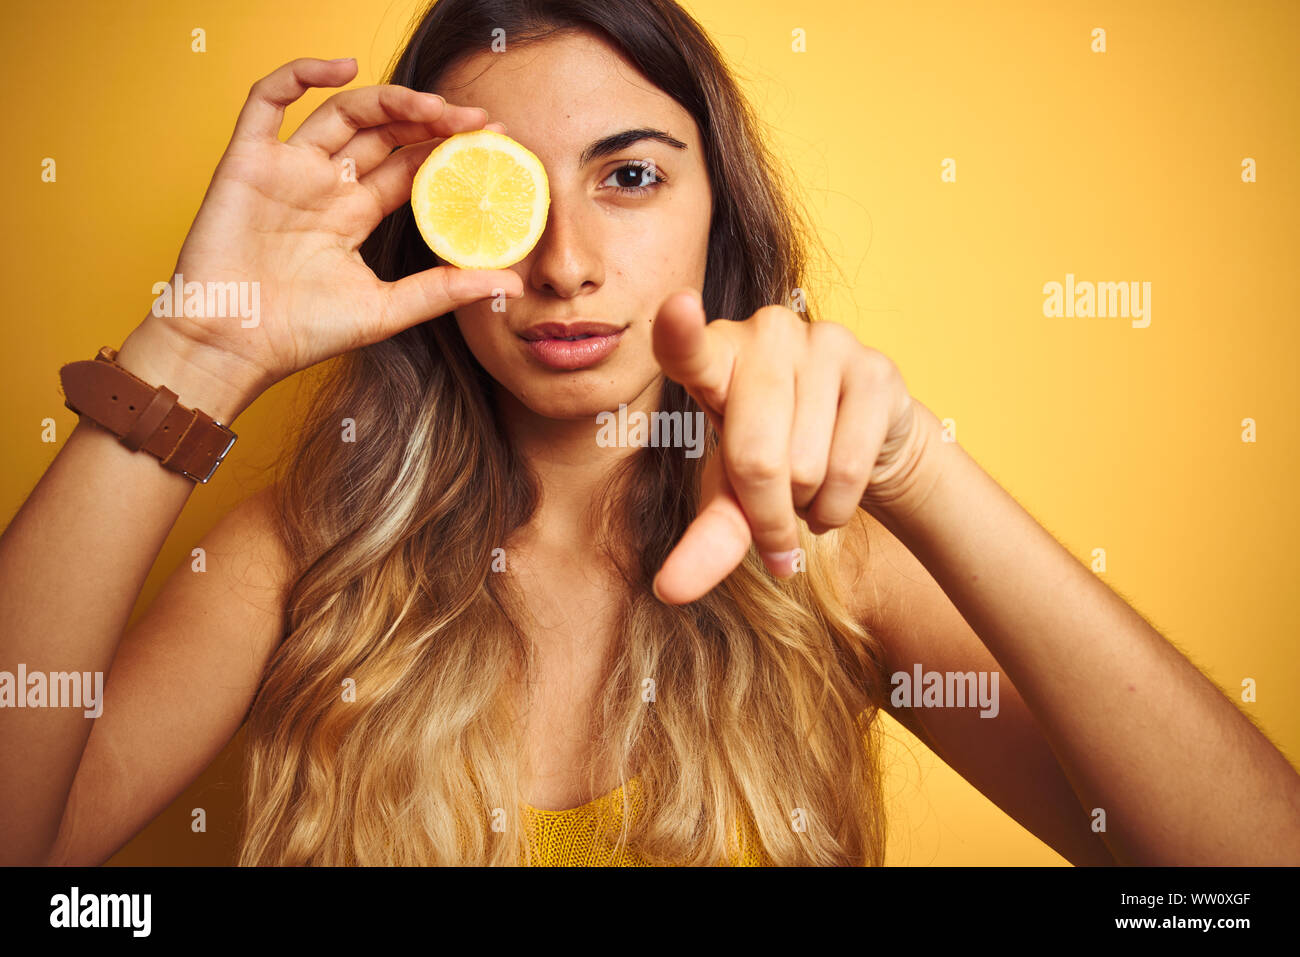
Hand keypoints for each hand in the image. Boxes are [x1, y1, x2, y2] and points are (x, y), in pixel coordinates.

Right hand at [132, 57, 523, 417]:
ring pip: (341, 113)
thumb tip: (513, 285)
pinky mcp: (247, 162)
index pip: (409, 167)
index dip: (448, 150)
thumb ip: (445, 291)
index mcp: (354, 215)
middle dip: (430, 121)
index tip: (493, 140)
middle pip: (384, 134)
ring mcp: (286, 170)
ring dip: (388, 100)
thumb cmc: (301, 334)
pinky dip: (299, 74)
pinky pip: (266, 101)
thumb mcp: (387, 311)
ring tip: (432, 104)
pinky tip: (343, 68)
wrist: (232, 345)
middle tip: (475, 120)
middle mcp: (324, 186)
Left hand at [650, 290, 923, 603]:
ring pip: (806, 468)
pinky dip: (837, 505)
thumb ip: (704, 539)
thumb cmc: (778, 459)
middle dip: (766, 515)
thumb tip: (670, 592)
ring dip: (806, 506)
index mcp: (714, 354)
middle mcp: (766, 333)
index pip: (687, 347)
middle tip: (774, 524)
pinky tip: (835, 490)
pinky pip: (849, 469)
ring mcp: (825, 343)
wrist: (867, 445)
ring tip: (807, 488)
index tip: (675, 308)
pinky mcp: (876, 369)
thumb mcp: (733, 499)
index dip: (679, 332)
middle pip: (756, 458)